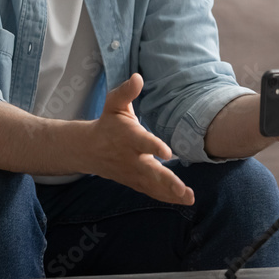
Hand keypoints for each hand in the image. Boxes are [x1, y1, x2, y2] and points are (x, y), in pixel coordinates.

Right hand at [84, 73, 194, 204]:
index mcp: (128, 137)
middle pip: (149, 171)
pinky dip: (167, 198)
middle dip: (166, 180)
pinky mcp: (135, 182)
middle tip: (181, 188)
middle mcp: (131, 157)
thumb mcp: (113, 104)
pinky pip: (151, 192)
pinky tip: (184, 201)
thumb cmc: (108, 123)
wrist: (88, 149)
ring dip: (171, 193)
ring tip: (189, 198)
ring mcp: (133, 173)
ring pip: (152, 186)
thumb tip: (138, 77)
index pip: (141, 141)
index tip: (167, 152)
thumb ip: (126, 92)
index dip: (154, 146)